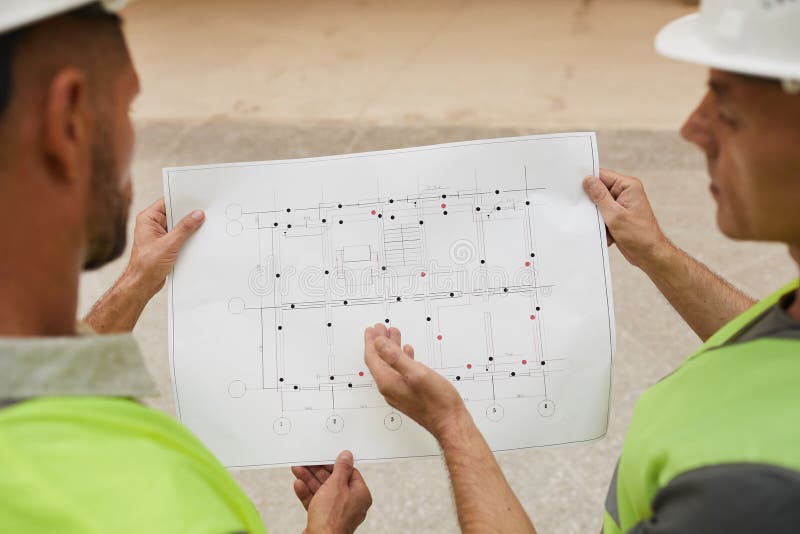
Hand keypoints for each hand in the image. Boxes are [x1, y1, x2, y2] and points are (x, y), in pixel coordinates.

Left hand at [123, 197, 203, 298]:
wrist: (142, 284)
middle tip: (203, 213)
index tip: (197, 200)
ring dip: (188, 228)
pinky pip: (179, 236)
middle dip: (188, 215)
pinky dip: (187, 237)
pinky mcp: (165, 244)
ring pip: (178, 225)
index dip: (182, 200)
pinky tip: (196, 238)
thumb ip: (184, 228)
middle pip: (174, 214)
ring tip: (201, 226)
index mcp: (148, 219)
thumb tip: (197, 215)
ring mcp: (158, 234)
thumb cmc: (147, 265)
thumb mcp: (169, 244)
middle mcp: (152, 224)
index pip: (167, 202)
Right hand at [291, 450, 371, 533]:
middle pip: (334, 481)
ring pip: (323, 491)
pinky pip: (316, 502)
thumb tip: (347, 456)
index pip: (349, 473)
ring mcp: (337, 512)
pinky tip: (299, 485)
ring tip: (298, 470)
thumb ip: (341, 468)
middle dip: (318, 472)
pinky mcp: (324, 519)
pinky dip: (307, 493)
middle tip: (307, 462)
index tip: (324, 457)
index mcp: (360, 495)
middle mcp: (350, 504)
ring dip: (309, 480)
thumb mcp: (336, 485)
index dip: (335, 464)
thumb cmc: (332, 517)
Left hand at [364, 324, 466, 438]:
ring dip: (391, 348)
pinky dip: (402, 358)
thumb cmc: (437, 402)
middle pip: (380, 361)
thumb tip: (379, 343)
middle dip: (379, 342)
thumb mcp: (417, 373)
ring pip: (391, 365)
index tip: (372, 329)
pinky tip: (408, 352)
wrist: (450, 423)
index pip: (373, 358)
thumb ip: (396, 357)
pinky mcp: (409, 393)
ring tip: (394, 334)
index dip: (371, 342)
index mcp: (388, 383)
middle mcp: (390, 388)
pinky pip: (400, 371)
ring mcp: (399, 391)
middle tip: (380, 328)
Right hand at [582, 169, 671, 269]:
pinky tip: (608, 233)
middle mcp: (625, 192)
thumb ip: (600, 196)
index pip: (602, 175)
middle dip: (593, 203)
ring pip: (599, 205)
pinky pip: (602, 215)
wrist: (649, 254)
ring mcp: (621, 204)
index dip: (588, 181)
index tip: (575, 187)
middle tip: (590, 213)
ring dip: (597, 217)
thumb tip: (588, 180)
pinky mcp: (618, 215)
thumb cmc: (639, 235)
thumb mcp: (615, 214)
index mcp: (628, 186)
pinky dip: (601, 224)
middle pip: (599, 190)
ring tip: (604, 226)